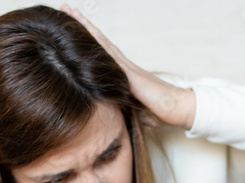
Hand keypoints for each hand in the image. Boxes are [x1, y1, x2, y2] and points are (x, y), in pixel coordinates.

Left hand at [60, 4, 195, 129]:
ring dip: (86, 27)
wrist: (178, 109)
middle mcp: (124, 65)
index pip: (102, 53)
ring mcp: (128, 68)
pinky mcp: (131, 75)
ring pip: (103, 43)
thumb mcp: (134, 108)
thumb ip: (120, 104)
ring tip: (71, 11)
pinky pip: (111, 56)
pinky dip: (99, 43)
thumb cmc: (159, 110)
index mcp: (123, 73)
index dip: (87, 40)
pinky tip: (88, 32)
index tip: (72, 27)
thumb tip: (110, 111)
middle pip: (99, 41)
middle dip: (82, 25)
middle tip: (66, 8)